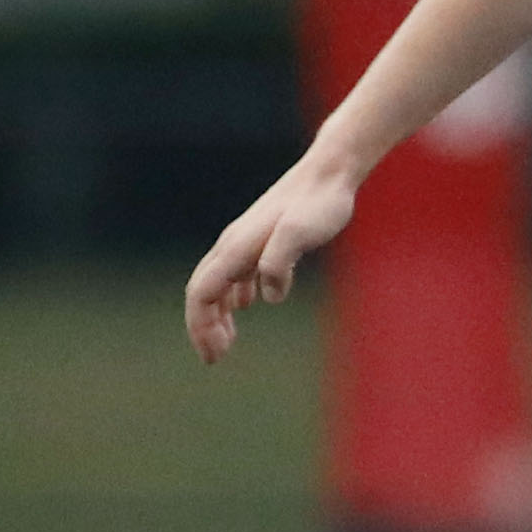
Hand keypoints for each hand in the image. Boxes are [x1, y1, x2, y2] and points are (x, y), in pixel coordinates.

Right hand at [185, 152, 362, 363]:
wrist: (330, 174)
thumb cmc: (319, 205)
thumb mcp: (299, 235)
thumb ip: (278, 263)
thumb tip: (268, 296)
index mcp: (235, 249)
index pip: (202, 294)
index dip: (201, 327)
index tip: (213, 356)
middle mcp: (233, 245)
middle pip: (204, 292)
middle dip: (204, 326)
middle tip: (217, 357)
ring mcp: (248, 242)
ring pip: (220, 283)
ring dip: (219, 314)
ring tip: (228, 341)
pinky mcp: (265, 240)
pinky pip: (240, 272)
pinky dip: (238, 294)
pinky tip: (252, 303)